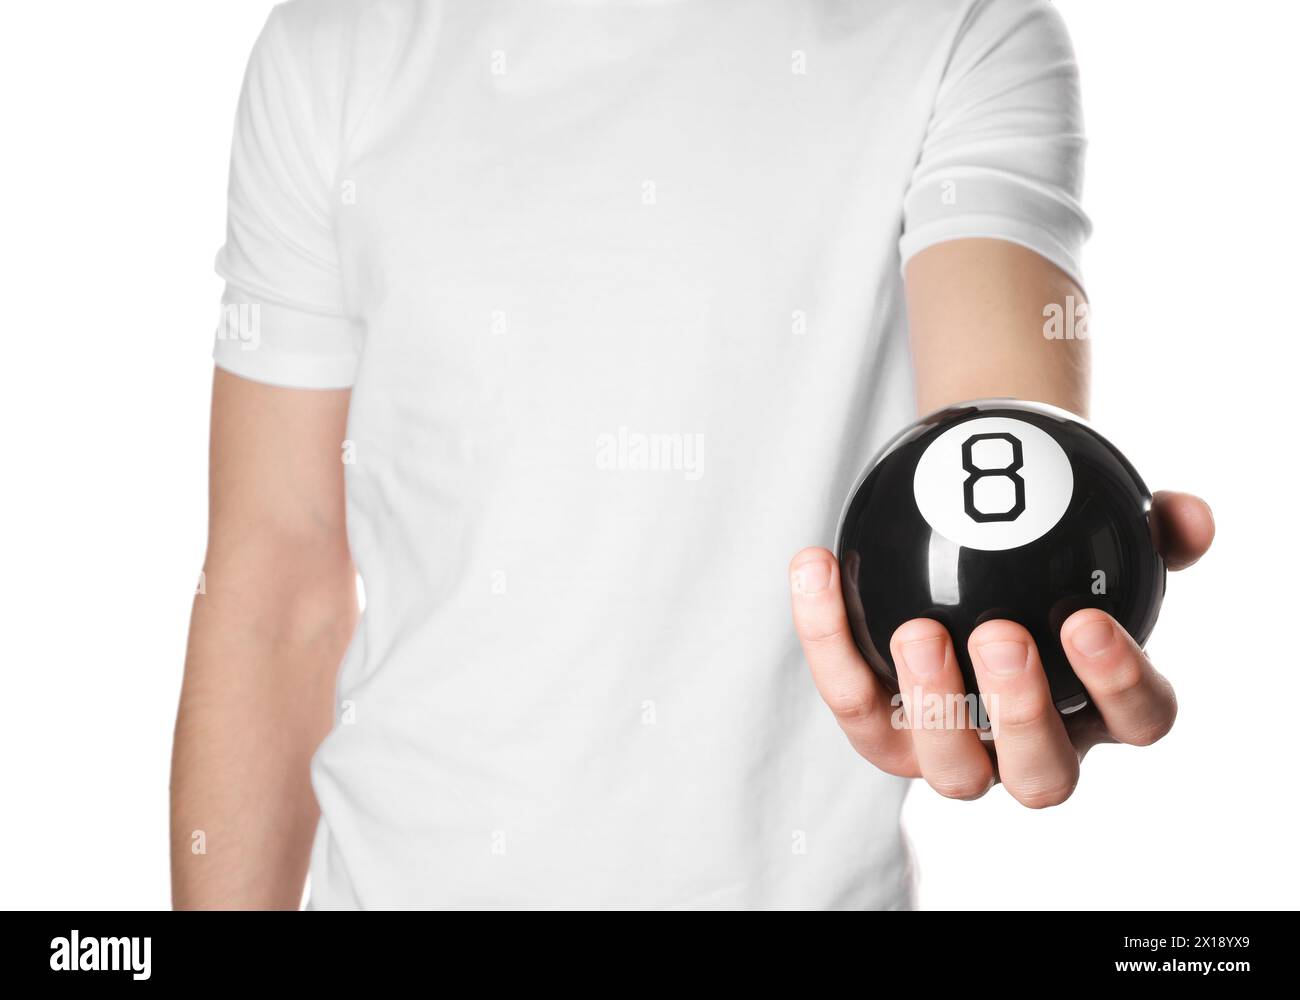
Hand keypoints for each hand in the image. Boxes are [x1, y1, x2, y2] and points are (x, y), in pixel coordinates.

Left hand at [788, 491, 1213, 806]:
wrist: (972, 548)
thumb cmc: (1053, 554)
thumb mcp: (1105, 531)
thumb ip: (1151, 527)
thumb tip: (1188, 515)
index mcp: (1101, 711)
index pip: (1136, 720)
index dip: (1120, 683)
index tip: (1086, 618)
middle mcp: (1031, 751)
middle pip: (1040, 774)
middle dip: (1022, 716)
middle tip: (998, 635)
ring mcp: (955, 754)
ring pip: (948, 768)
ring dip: (932, 703)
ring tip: (917, 627)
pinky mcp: (882, 735)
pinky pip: (853, 697)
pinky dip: (829, 635)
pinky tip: (816, 561)